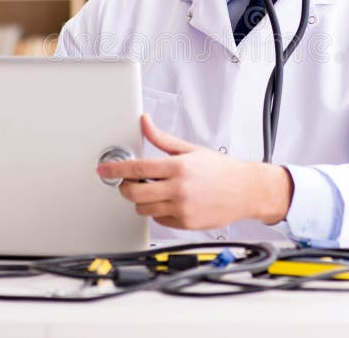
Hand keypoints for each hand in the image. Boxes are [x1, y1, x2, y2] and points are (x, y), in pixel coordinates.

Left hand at [96, 114, 292, 229]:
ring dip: (141, 200)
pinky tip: (167, 201)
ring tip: (153, 190)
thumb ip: (162, 139)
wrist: (244, 191)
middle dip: (125, 188)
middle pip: (135, 193)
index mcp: (178, 167)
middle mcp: (179, 189)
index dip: (116, 169)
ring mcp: (182, 208)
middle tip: (129, 182)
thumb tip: (145, 123)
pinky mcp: (185, 223)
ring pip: (143, 209)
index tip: (104, 170)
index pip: (138, 168)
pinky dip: (157, 211)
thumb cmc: (220, 170)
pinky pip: (158, 219)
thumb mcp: (190, 149)